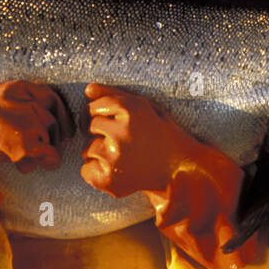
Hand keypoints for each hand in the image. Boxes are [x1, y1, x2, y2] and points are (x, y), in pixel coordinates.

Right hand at [0, 81, 70, 241]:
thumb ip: (17, 107)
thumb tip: (51, 115)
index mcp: (3, 88)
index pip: (46, 93)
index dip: (59, 112)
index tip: (64, 128)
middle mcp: (9, 98)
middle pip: (48, 113)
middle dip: (54, 132)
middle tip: (53, 146)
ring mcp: (14, 117)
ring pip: (47, 133)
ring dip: (45, 149)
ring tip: (29, 162)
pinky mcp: (18, 140)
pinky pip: (47, 151)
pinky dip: (48, 161)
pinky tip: (34, 167)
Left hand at [81, 83, 196, 195]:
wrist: (181, 170)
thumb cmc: (162, 134)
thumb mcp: (145, 107)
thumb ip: (114, 95)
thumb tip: (87, 90)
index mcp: (131, 109)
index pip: (94, 106)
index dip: (103, 115)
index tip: (116, 122)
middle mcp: (122, 131)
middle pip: (90, 126)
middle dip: (103, 132)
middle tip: (125, 141)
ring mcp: (115, 156)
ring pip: (86, 149)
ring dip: (100, 153)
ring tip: (125, 157)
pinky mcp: (110, 179)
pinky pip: (86, 171)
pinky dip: (97, 172)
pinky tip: (118, 171)